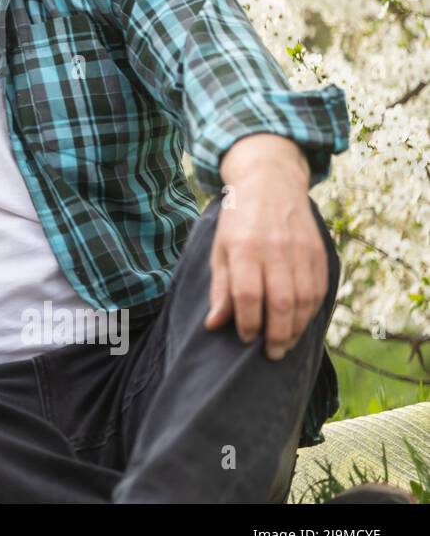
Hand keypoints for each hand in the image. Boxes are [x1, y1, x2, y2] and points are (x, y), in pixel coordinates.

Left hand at [206, 134, 327, 360]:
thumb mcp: (219, 249)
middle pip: (280, 302)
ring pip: (304, 300)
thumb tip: (215, 325)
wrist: (270, 182)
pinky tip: (300, 323)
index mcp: (244, 248)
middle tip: (270, 354)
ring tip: (285, 344)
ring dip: (296, 328)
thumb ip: (220, 288)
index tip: (245, 338)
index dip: (247, 323)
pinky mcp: (318, 251)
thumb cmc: (238, 220)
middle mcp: (275, 249)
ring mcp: (300, 250)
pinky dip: (311, 312)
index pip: (247, 295)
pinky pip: (319, 289)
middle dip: (277, 335)